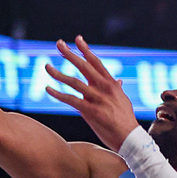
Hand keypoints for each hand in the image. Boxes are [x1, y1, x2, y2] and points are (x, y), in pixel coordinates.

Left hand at [45, 36, 139, 150]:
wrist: (129, 138)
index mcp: (112, 83)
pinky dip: (58, 94)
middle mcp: (104, 88)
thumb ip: (118, 89)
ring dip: (58, 73)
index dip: (86, 50)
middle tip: (59, 44)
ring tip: (46, 67)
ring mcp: (97, 99)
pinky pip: (71, 100)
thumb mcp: (123, 101)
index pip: (97, 62)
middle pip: (84, 66)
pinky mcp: (90, 111)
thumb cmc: (125, 120)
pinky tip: (48, 89)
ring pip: (74, 82)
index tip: (77, 39)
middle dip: (70, 54)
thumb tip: (119, 81)